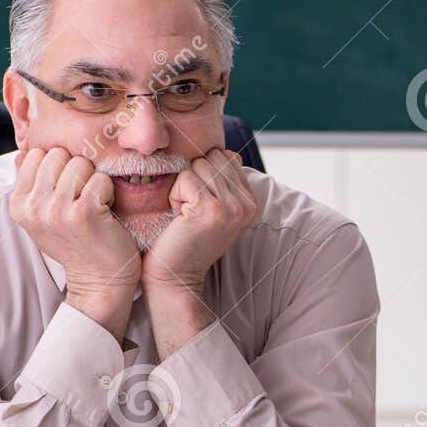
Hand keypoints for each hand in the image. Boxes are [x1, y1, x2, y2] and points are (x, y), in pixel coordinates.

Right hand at [9, 147, 139, 335]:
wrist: (98, 279)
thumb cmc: (74, 242)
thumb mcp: (41, 215)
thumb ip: (31, 183)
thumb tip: (25, 151)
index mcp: (18, 204)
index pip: (37, 154)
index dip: (58, 166)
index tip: (65, 190)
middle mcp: (33, 207)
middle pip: (59, 154)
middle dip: (76, 170)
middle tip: (81, 196)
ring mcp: (56, 210)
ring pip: (80, 163)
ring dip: (93, 180)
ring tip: (92, 203)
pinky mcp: (83, 213)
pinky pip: (100, 179)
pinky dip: (108, 192)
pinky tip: (104, 212)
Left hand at [141, 148, 258, 294]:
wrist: (176, 276)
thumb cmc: (187, 239)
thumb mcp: (214, 207)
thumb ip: (223, 180)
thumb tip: (222, 150)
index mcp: (251, 201)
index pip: (227, 157)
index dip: (205, 175)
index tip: (201, 204)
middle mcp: (247, 204)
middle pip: (213, 158)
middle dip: (194, 178)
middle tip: (191, 209)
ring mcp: (232, 207)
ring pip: (198, 166)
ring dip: (183, 187)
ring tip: (185, 214)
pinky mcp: (211, 209)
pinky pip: (185, 179)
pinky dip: (175, 196)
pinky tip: (179, 218)